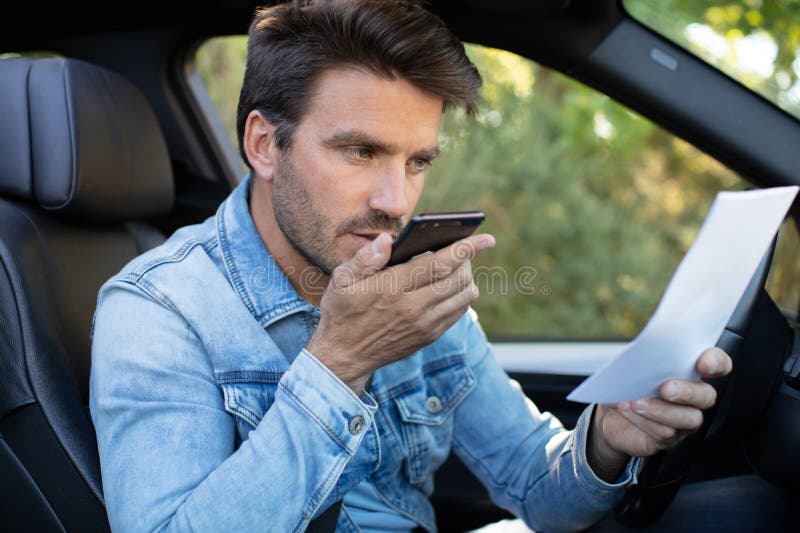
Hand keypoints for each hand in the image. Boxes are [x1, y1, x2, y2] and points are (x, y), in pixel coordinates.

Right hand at [307, 231, 495, 392]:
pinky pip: (459, 312)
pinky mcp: (429, 337)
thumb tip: (387, 240)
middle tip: (461, 250)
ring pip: (464, 296)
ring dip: (466, 278)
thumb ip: (365, 258)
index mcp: (393, 288)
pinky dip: (461, 296)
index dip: (466, 248)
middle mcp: (413, 307)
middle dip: (467, 260)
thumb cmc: (342, 312)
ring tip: (455, 268)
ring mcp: (424, 324)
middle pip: (459, 278)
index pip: (441, 264)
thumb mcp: (341, 280)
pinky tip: (449, 288)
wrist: (343, 356)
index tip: (485, 238)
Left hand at [588, 347, 732, 480]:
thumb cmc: (626, 383)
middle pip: (707, 396)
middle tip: (665, 388)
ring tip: (636, 401)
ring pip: (689, 419)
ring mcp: (683, 420)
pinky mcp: (668, 439)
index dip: (716, 362)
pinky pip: (665, 433)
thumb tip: (647, 351)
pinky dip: (644, 420)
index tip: (704, 363)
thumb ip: (645, 356)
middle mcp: (693, 397)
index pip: (718, 364)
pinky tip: (627, 409)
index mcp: (689, 371)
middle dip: (688, 392)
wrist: (607, 412)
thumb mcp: (631, 364)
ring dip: (662, 410)